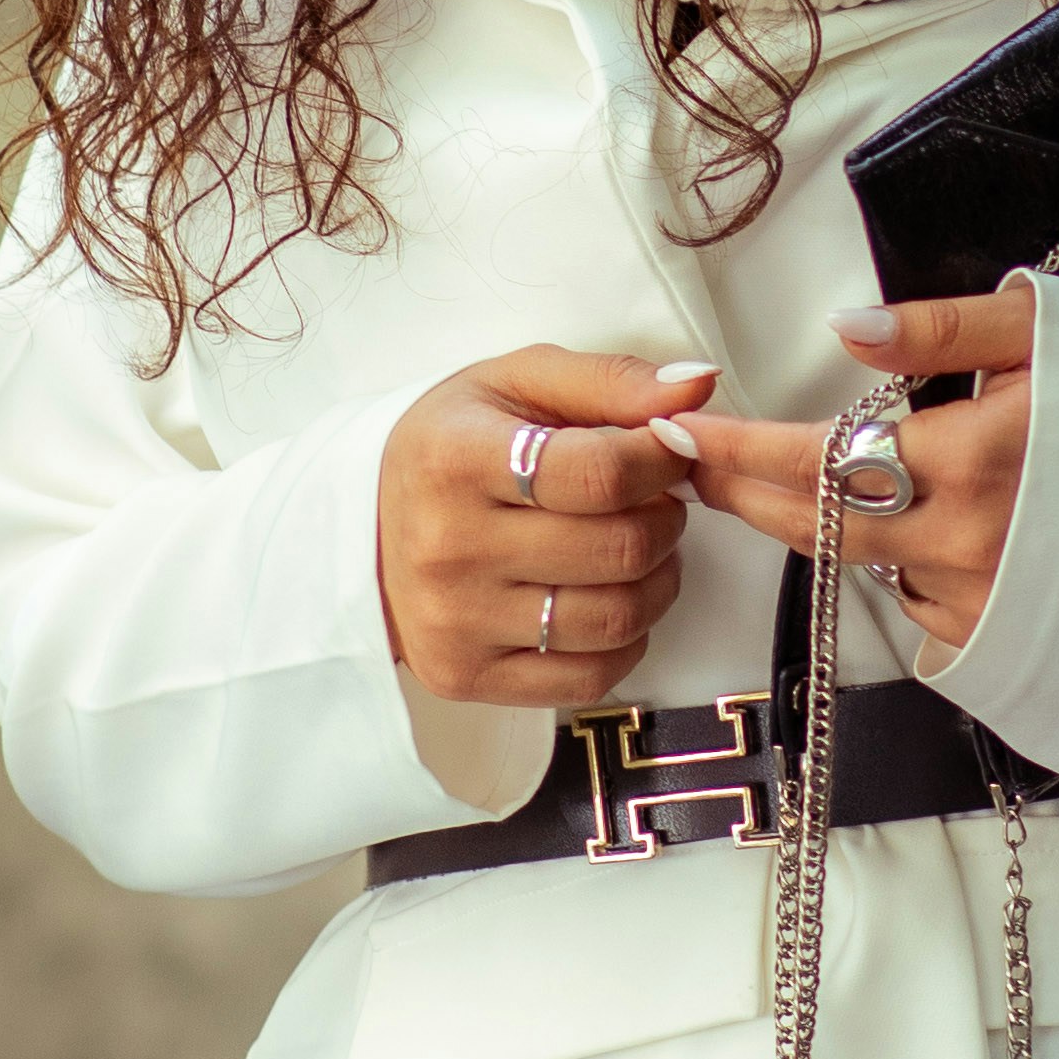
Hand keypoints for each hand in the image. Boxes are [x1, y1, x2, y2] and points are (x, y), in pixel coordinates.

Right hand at [377, 348, 711, 705]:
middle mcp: (447, 547)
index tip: (666, 451)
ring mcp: (454, 621)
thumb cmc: (454, 445)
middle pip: (619, 549)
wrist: (362, 525)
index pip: (601, 474)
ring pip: (616, 618)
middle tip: (656, 502)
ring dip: (657, 582)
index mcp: (456, 459)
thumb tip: (697, 390)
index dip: (661, 461)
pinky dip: (625, 640)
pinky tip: (608, 600)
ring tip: (639, 549)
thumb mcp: (517, 383)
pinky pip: (590, 677)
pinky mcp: (465, 675)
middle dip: (665, 520)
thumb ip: (611, 381)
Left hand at [682, 287, 1035, 654]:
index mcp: (970, 459)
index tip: (684, 429)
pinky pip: (906, 597)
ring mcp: (976, 595)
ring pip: (856, 562)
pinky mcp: (988, 630)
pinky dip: (886, 558)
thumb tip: (848, 328)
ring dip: (810, 524)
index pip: (819, 459)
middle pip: (814, 526)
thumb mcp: (1040, 335)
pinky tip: (894, 523)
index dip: (740, 447)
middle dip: (743, 495)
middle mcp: (964, 539)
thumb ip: (942, 329)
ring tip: (770, 488)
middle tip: (695, 466)